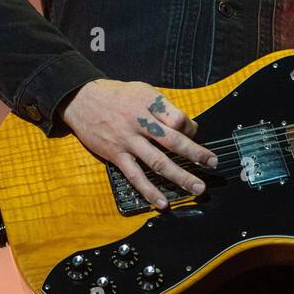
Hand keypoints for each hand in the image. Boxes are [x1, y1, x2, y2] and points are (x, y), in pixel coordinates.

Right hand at [59, 79, 216, 209]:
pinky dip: (150, 191)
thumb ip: (165, 108)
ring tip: (198, 188)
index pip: (178, 119)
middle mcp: (140, 123)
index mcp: (149, 103)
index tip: (195, 133)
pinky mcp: (116, 155)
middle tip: (212, 163)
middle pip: (173, 141)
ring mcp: (128, 141)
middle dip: (196, 154)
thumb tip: (189, 127)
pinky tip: (163, 203)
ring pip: (158, 162)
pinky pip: (136, 176)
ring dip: (180, 177)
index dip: (191, 128)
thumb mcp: (143, 90)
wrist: (81, 100)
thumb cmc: (117, 95)